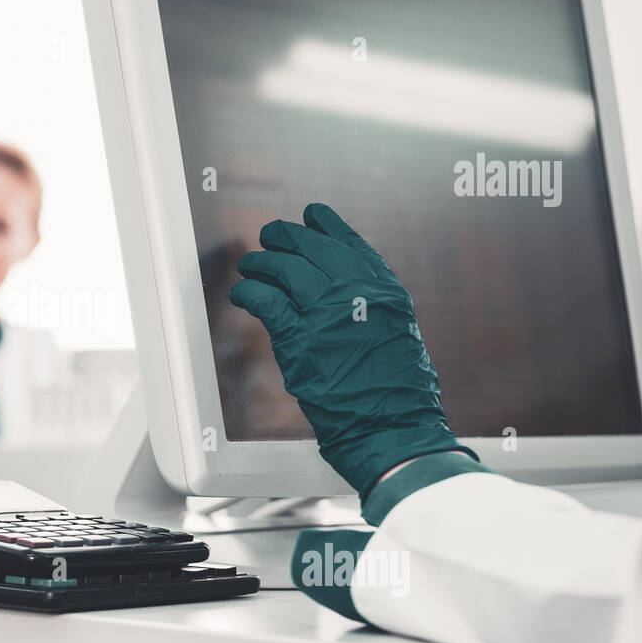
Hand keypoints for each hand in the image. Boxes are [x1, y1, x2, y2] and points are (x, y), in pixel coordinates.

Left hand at [229, 202, 473, 497]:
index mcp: (386, 293)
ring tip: (251, 264)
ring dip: (262, 263)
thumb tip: (347, 293)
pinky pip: (266, 301)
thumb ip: (373, 309)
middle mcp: (358, 294)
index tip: (312, 214)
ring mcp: (328, 314)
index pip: (352, 246)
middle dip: (287, 237)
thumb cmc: (399, 396)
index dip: (327, 227)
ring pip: (286, 269)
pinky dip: (250, 292)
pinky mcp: (299, 339)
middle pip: (314, 249)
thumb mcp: (399, 338)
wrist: (392, 428)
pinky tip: (243, 293)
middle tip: (270, 235)